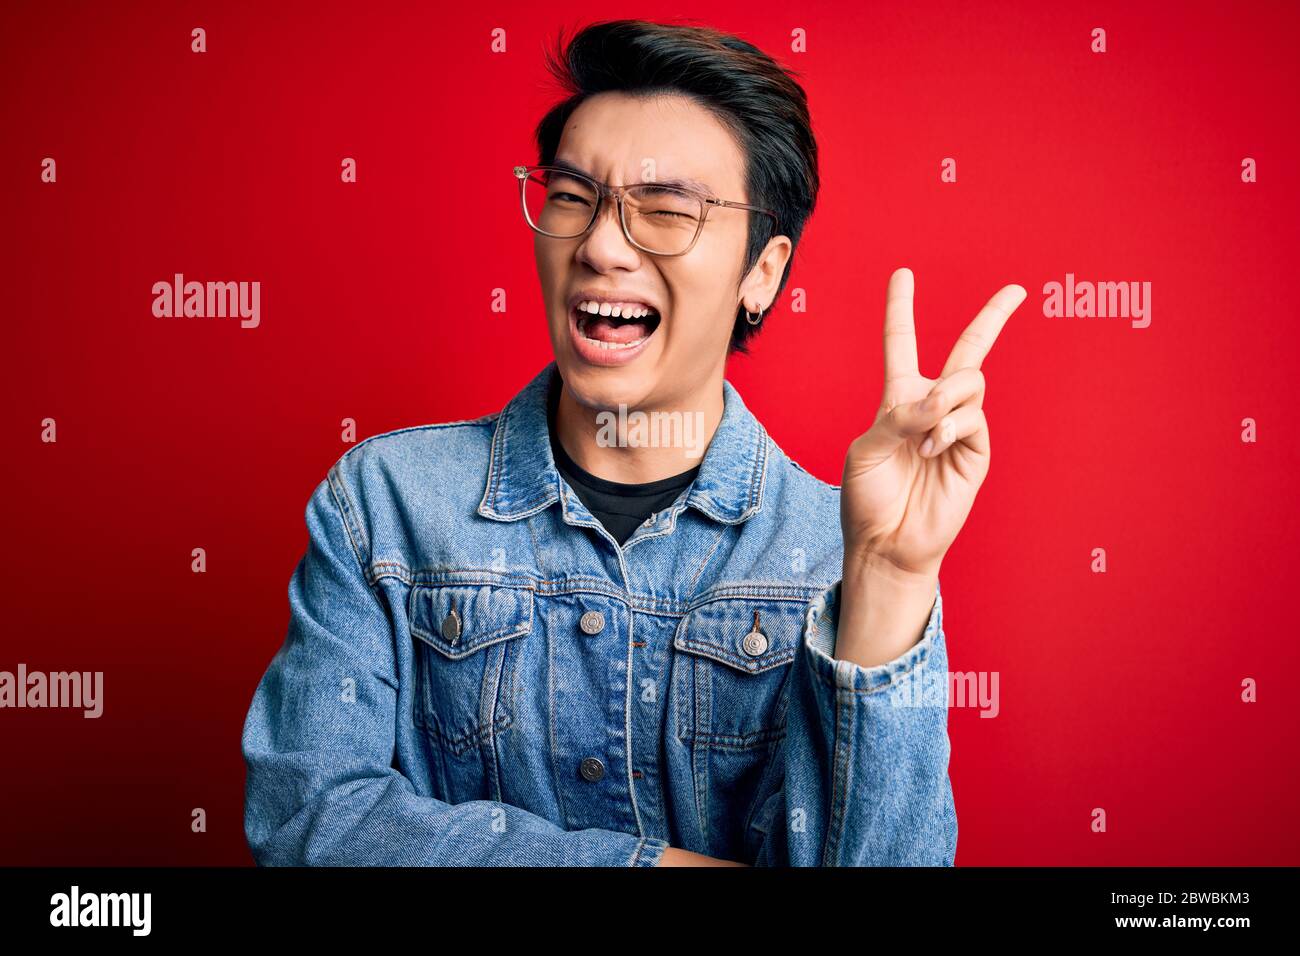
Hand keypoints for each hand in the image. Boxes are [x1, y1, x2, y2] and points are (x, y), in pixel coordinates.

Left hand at [841, 268, 1025, 581]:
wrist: (887, 543)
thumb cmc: (869, 498)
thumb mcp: (866, 450)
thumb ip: (897, 416)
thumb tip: (937, 400)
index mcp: (897, 400)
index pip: (900, 344)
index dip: (901, 309)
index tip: (903, 274)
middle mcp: (932, 407)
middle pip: (968, 351)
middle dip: (994, 317)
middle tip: (1016, 289)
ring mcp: (958, 428)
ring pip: (968, 382)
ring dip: (944, 399)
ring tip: (924, 435)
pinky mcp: (976, 451)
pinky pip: (972, 417)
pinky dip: (948, 427)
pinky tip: (931, 450)